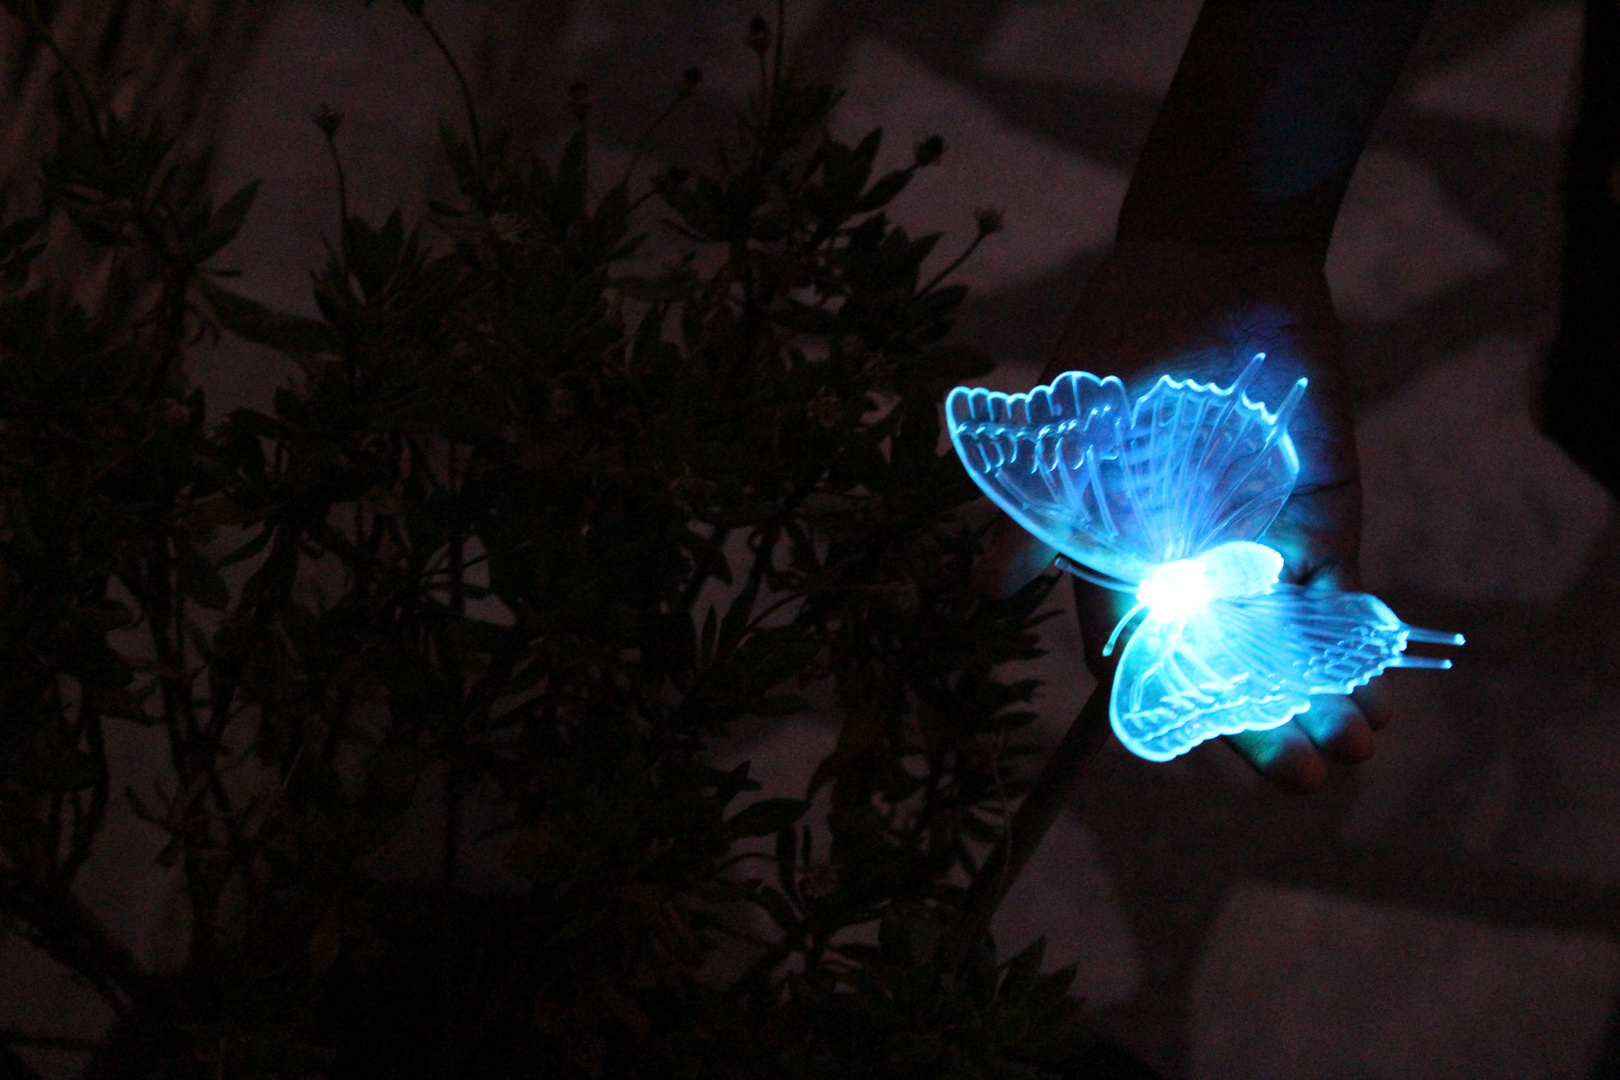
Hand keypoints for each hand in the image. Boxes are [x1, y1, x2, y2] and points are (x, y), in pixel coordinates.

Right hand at [971, 239, 1388, 792]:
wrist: (1213, 267)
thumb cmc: (1122, 349)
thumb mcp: (1064, 436)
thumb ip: (1033, 517)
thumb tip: (981, 593)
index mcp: (1122, 562)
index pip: (1139, 653)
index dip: (1162, 701)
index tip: (1184, 739)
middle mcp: (1192, 569)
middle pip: (1224, 667)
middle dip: (1260, 726)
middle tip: (1299, 777)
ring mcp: (1257, 547)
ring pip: (1286, 648)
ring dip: (1322, 701)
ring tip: (1353, 747)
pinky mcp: (1318, 519)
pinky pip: (1340, 598)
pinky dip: (1358, 647)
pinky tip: (1378, 693)